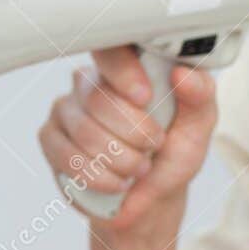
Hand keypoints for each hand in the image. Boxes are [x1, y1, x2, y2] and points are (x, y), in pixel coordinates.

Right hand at [37, 46, 217, 240]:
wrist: (150, 199)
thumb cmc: (172, 155)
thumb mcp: (197, 127)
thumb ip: (199, 97)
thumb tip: (184, 73)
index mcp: (124, 69)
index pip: (110, 50)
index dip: (124, 73)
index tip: (146, 98)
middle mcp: (89, 82)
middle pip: (98, 98)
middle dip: (133, 134)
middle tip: (153, 148)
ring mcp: (65, 109)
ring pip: (84, 131)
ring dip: (120, 160)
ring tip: (138, 169)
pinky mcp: (50, 138)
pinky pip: (65, 155)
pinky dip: (98, 176)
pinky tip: (115, 182)